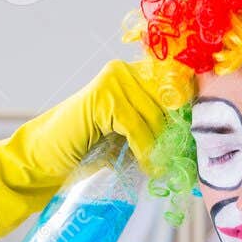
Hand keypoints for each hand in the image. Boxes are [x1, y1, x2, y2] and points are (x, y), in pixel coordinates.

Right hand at [0, 59, 188, 241]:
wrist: (43, 161)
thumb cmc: (87, 153)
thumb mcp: (130, 139)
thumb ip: (156, 131)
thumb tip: (196, 141)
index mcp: (134, 74)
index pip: (176, 87)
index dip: (190, 115)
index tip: (198, 144)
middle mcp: (125, 71)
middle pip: (171, 102)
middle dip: (180, 135)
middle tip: (187, 163)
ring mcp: (113, 81)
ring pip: (156, 117)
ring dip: (163, 148)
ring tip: (166, 170)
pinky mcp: (104, 98)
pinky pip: (137, 127)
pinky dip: (146, 151)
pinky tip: (149, 169)